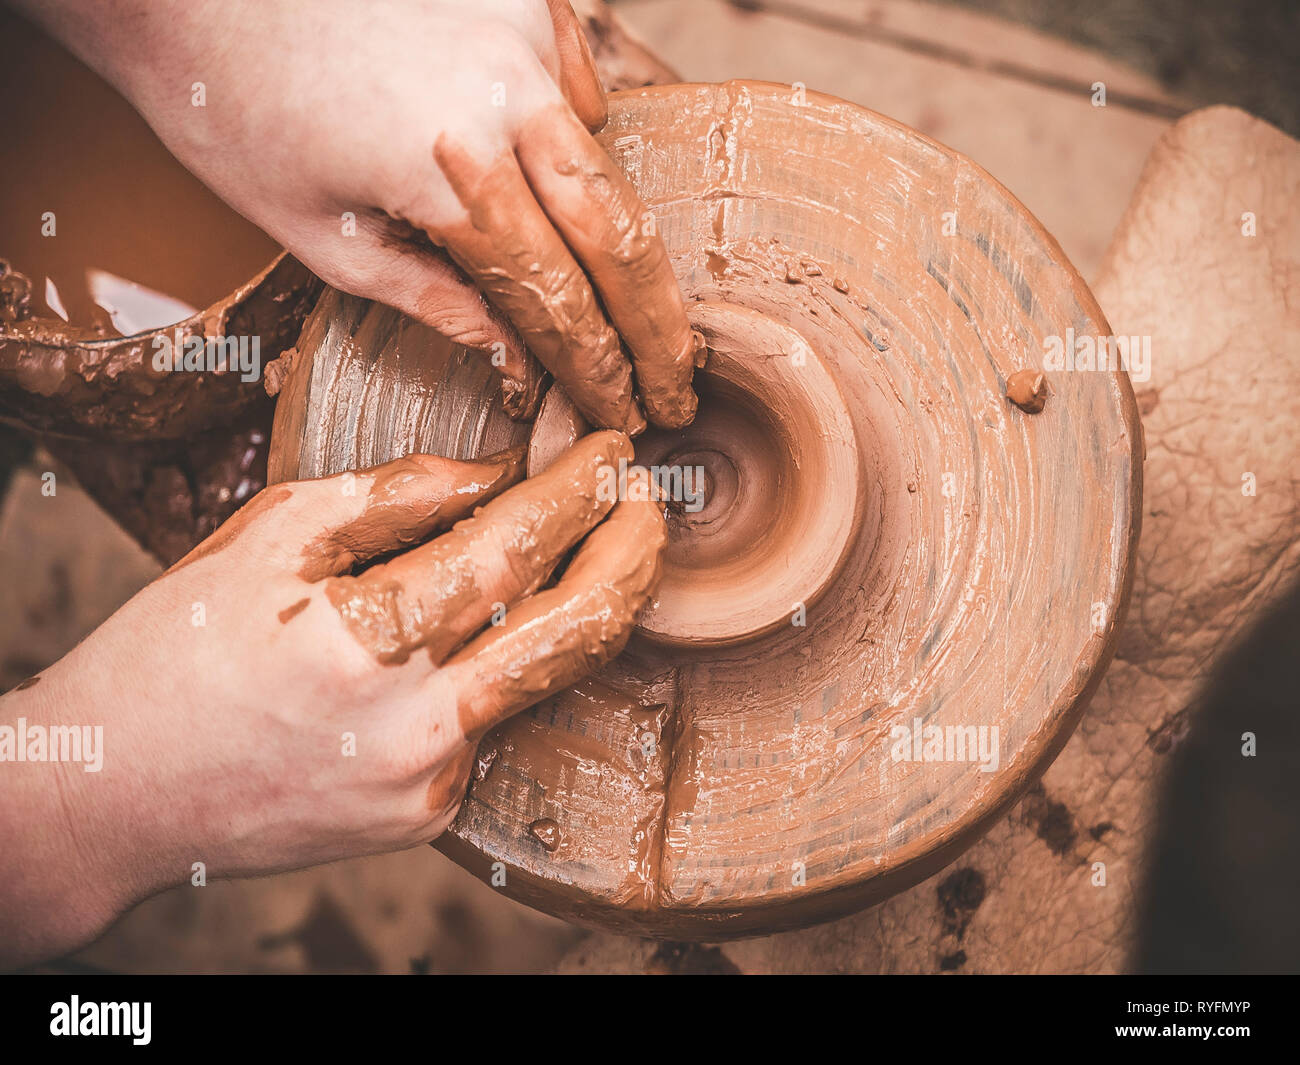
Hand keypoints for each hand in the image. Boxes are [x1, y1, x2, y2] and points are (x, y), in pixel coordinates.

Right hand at [0, 431, 664, 964]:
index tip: (610, 453)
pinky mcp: (427, 815)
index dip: (575, 491)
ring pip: (551, 678)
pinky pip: (496, 721)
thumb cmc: (177, 649)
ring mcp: (426, 781)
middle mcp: (411, 723)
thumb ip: (390, 497)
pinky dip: (510, 664)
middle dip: (634, 551)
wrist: (119, 792)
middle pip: (571, 626)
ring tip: (620, 546)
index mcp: (362, 638)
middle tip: (654, 498)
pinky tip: (505, 626)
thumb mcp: (266, 538)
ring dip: (600, 605)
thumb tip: (492, 473)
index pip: (510, 547)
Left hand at [23, 0, 702, 430]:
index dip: (595, 368)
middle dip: (657, 326)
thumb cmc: (228, 105)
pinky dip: (580, 143)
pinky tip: (564, 184)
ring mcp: (521, 34)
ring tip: (637, 312)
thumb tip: (511, 353)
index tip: (621, 415)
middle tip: (677, 389)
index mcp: (444, 170)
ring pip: (609, 160)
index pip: (553, 296)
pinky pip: (580, 85)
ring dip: (628, 247)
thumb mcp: (315, 233)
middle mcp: (503, 96)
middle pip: (620, 234)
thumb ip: (428, 298)